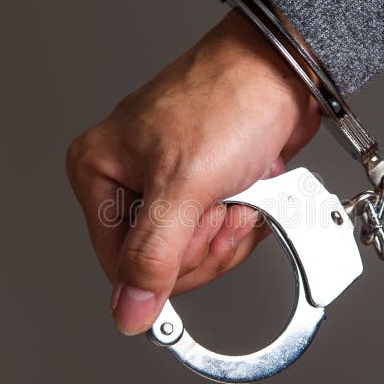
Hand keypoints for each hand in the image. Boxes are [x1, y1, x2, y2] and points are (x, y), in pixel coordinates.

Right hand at [66, 10, 320, 334]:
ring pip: (196, 250)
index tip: (196, 238)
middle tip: (218, 198)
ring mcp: (168, 184)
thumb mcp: (184, 184)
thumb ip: (154, 254)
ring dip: (228, 226)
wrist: (285, 72)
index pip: (120, 263)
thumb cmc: (229, 99)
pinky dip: (242, 217)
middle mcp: (127, 179)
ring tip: (235, 185)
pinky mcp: (204, 186)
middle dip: (205, 238)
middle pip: (162, 261)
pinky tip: (248, 188)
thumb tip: (128, 312)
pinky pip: (220, 231)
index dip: (165, 267)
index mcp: (99, 171)